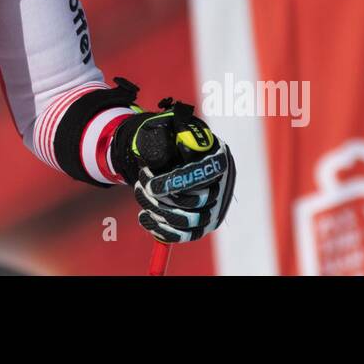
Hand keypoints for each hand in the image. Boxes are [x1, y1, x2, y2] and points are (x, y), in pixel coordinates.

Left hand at [113, 100, 235, 243]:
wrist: (171, 153)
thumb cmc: (169, 138)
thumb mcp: (166, 128)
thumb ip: (165, 134)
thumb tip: (167, 147)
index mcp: (217, 156)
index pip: (206, 172)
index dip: (177, 180)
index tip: (150, 183)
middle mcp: (222, 184)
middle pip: (196, 201)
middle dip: (161, 197)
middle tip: (142, 185)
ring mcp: (215, 207)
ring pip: (188, 221)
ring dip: (158, 211)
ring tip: (141, 194)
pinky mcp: (204, 224)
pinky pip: (184, 235)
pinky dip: (161, 229)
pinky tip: (145, 217)